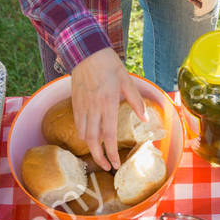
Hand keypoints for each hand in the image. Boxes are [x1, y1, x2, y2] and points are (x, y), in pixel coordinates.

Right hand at [70, 48, 146, 169]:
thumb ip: (136, 102)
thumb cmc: (109, 65)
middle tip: (106, 167)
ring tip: (99, 154)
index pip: (108, 136)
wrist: (86, 52)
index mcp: (108, 104)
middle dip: (99, 158)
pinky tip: (90, 137)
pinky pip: (77, 124)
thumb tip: (145, 120)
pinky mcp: (75, 103)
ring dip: (90, 148)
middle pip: (93, 141)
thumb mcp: (127, 81)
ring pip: (83, 135)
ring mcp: (82, 107)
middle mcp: (93, 109)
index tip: (116, 164)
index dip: (112, 153)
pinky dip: (83, 135)